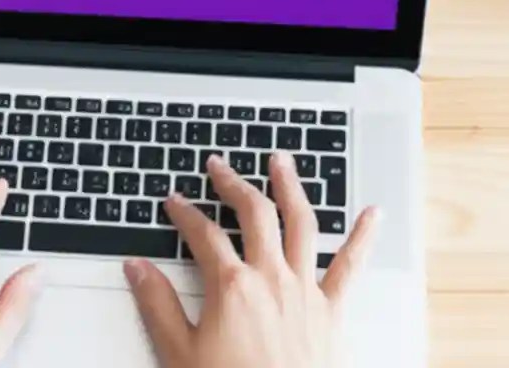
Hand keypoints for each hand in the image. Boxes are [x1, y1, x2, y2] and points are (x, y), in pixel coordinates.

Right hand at [125, 152, 380, 367]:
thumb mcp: (180, 354)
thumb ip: (158, 306)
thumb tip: (137, 269)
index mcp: (232, 288)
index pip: (203, 234)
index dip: (184, 213)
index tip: (174, 202)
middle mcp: (272, 279)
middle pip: (253, 214)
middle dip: (233, 183)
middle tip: (220, 166)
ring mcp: (306, 291)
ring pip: (301, 223)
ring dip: (290, 186)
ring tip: (282, 161)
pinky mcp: (333, 311)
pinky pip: (351, 266)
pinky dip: (363, 236)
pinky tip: (372, 213)